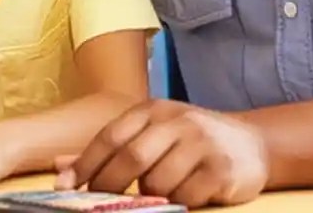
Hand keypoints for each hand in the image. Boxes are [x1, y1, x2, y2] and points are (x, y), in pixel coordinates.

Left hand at [55, 99, 268, 207]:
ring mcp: (201, 142)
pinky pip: (187, 195)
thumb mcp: (149, 134)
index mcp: (151, 110)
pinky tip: (183, 195)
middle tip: (100, 202)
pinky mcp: (222, 168)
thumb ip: (107, 151)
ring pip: (158, 181)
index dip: (85, 164)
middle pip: (131, 157)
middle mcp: (176, 120)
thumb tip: (60, 167)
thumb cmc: (188, 141)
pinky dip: (177, 202)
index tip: (65, 187)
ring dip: (149, 195)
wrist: (252, 143)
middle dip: (109, 184)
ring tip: (155, 193)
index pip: (110, 136)